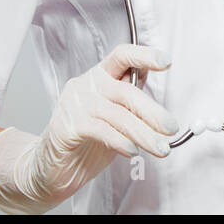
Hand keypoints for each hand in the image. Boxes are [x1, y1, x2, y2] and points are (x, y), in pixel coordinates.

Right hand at [0, 43, 179, 214]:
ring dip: (143, 133)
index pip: (121, 56)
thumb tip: (161, 106)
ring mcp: (74, 104)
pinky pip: (101, 130)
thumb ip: (132, 107)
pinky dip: (121, 141)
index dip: (144, 55)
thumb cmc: (86, 141)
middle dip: (152, 111)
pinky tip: (133, 151)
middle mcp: (86, 85)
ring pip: (117, 114)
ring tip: (160, 149)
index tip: (166, 61)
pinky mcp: (67, 126)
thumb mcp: (116, 120)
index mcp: (99, 76)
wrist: (52, 168)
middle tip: (171, 128)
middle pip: (125, 91)